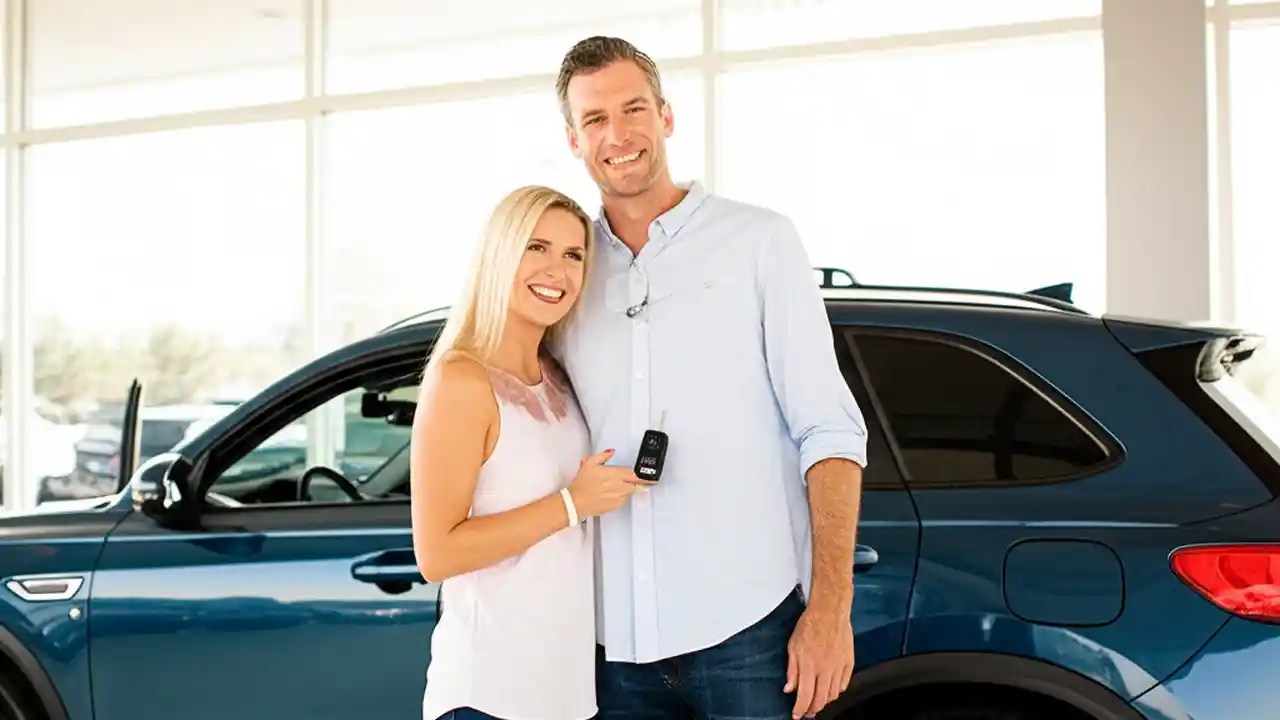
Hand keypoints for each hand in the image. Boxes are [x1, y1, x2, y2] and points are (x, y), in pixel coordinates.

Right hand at [567, 449, 649, 517]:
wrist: (576, 502)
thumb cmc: (581, 484)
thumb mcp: (589, 463)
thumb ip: (603, 455)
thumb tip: (611, 451)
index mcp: (615, 474)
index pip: (636, 475)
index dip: (645, 476)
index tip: (652, 477)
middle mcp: (620, 487)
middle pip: (637, 485)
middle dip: (638, 483)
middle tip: (638, 481)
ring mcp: (619, 498)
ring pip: (630, 493)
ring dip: (627, 489)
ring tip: (615, 487)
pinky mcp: (615, 506)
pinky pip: (623, 501)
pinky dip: (621, 497)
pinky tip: (611, 494)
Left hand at [784, 602, 854, 718]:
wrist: (829, 611)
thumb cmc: (810, 624)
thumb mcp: (793, 647)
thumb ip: (791, 670)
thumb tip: (789, 688)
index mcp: (809, 665)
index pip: (805, 696)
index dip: (800, 709)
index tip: (796, 714)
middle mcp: (825, 669)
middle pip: (821, 699)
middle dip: (812, 710)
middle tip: (807, 712)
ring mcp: (839, 666)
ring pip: (833, 694)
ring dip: (825, 701)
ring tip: (818, 702)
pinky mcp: (849, 662)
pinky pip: (844, 684)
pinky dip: (837, 691)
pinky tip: (831, 690)